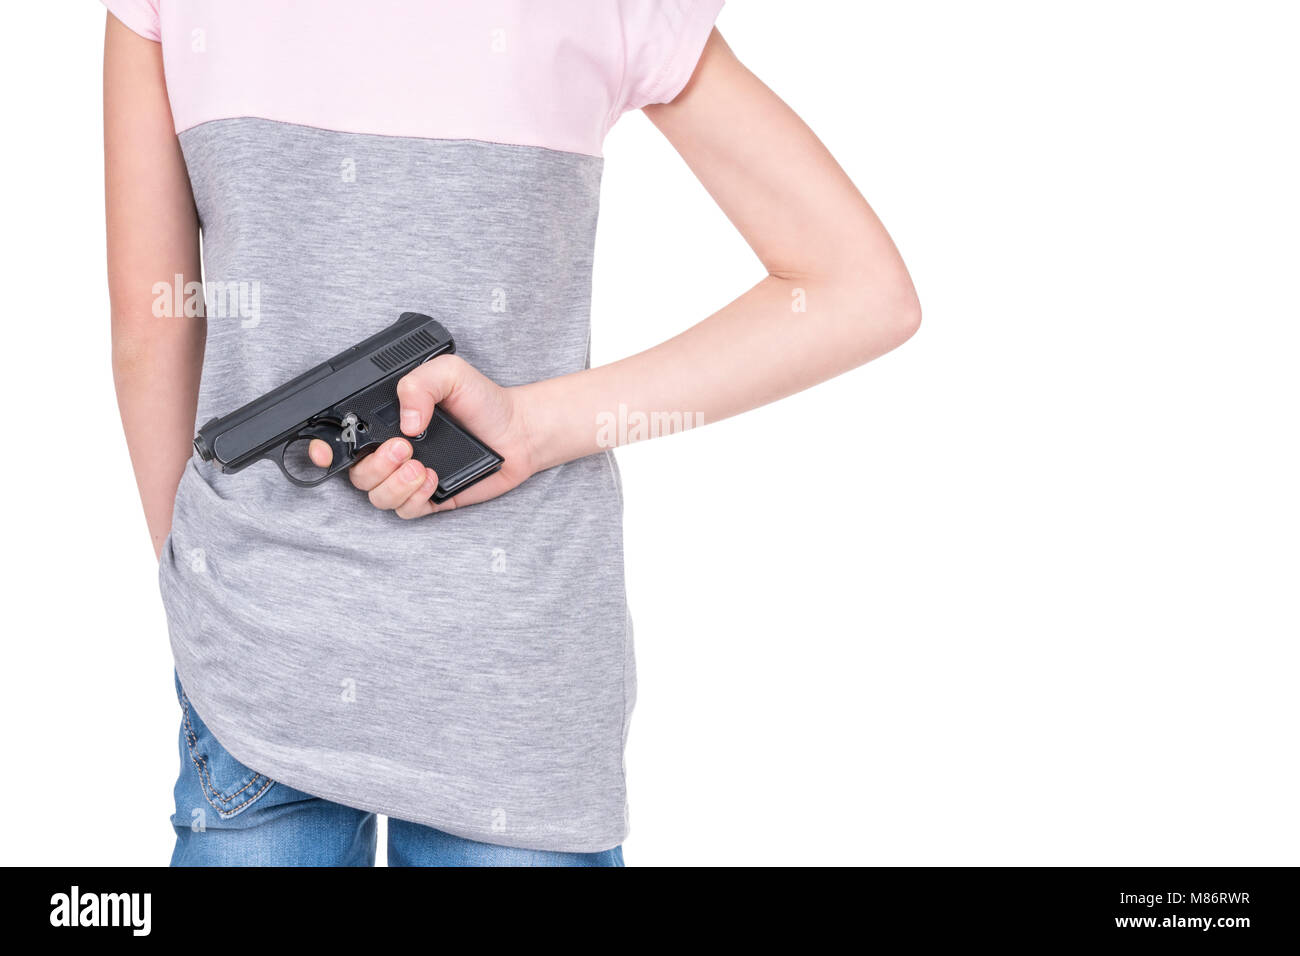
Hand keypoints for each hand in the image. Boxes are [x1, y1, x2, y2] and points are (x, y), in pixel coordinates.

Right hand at [309, 355, 536, 517]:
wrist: (518, 430)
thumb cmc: (482, 401)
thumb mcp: (450, 373)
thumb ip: (420, 383)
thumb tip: (405, 421)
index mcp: (386, 422)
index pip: (342, 440)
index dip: (322, 450)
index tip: (325, 450)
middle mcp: (391, 451)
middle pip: (355, 474)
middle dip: (373, 465)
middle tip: (403, 448)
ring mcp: (408, 477)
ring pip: (376, 497)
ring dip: (393, 484)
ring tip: (419, 466)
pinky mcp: (429, 499)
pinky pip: (404, 511)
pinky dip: (413, 498)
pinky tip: (433, 479)